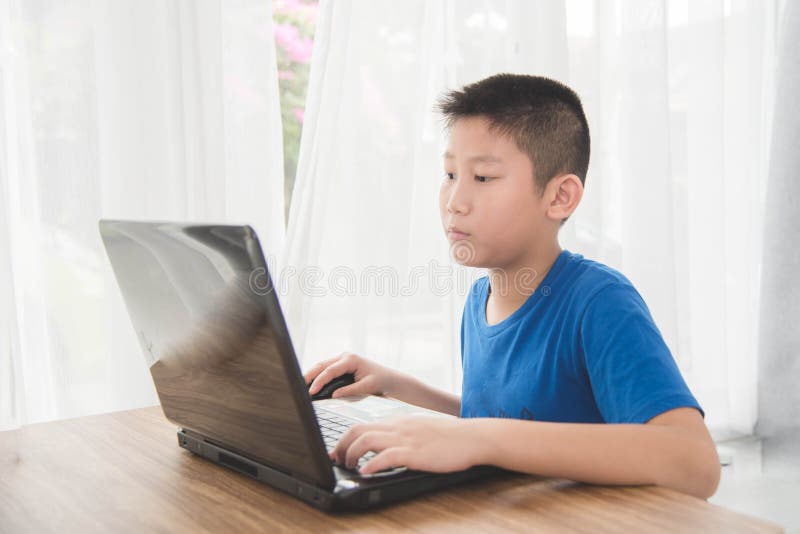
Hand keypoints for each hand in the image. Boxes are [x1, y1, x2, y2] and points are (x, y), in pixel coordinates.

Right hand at [303, 352, 400, 397]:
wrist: (390, 379)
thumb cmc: (381, 381)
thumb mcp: (367, 387)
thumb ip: (350, 391)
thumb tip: (333, 396)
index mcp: (351, 359)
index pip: (329, 371)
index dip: (318, 382)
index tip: (311, 392)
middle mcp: (344, 357)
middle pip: (321, 365)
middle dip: (309, 375)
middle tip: (297, 386)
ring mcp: (342, 359)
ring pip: (322, 366)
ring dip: (312, 375)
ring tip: (300, 385)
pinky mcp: (341, 365)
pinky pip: (326, 369)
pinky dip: (318, 375)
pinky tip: (310, 383)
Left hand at [329, 415, 484, 474]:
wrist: (473, 436)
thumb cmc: (450, 437)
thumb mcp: (420, 430)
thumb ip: (402, 434)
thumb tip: (386, 445)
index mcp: (398, 421)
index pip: (362, 424)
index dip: (345, 438)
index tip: (338, 451)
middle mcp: (398, 427)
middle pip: (357, 430)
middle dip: (342, 445)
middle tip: (337, 460)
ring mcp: (406, 438)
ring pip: (366, 440)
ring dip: (351, 454)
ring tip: (348, 467)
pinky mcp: (415, 453)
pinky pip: (386, 456)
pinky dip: (371, 464)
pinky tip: (365, 472)